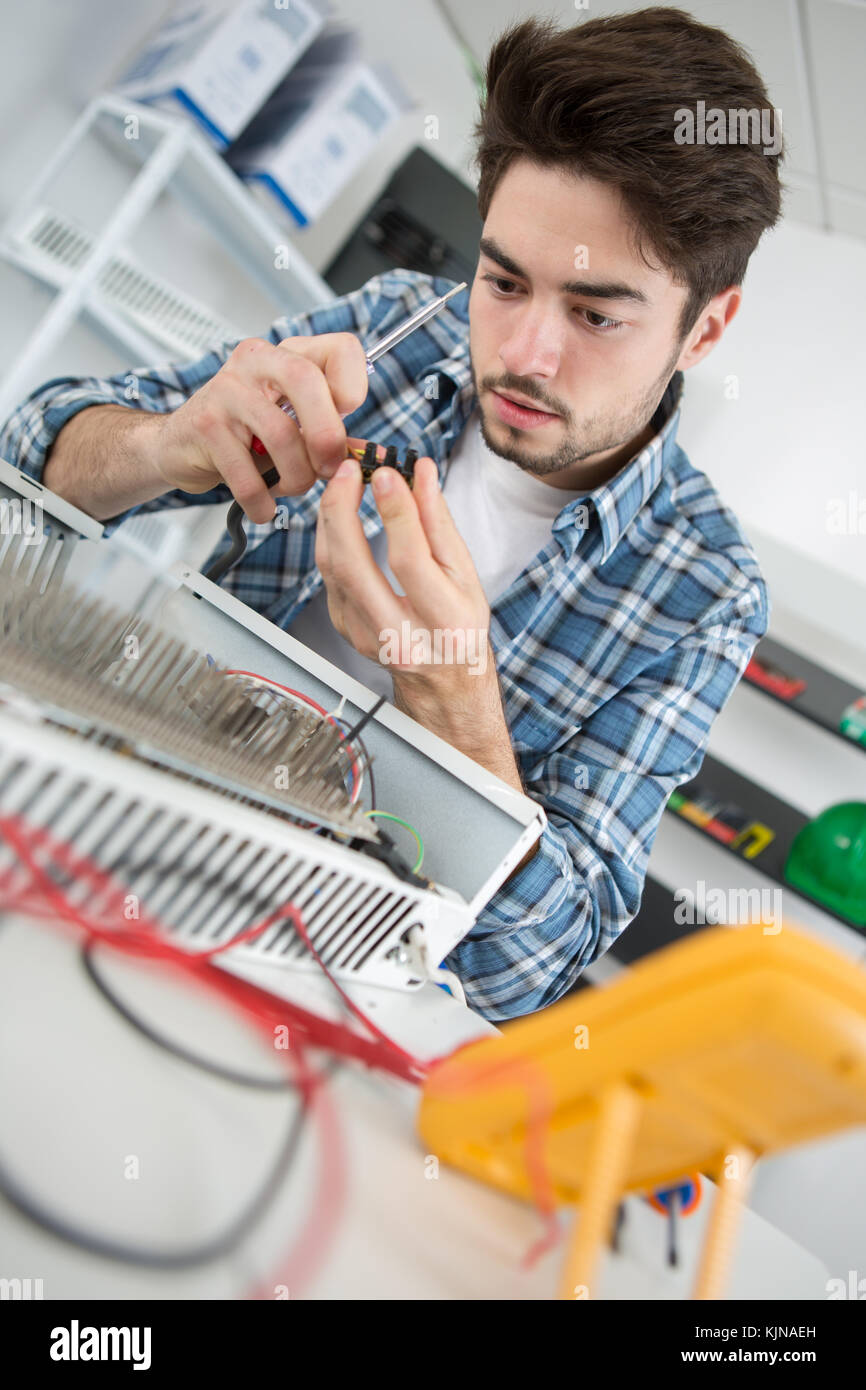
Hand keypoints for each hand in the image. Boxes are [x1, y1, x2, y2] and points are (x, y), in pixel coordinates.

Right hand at [150, 333, 369, 522]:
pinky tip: (264, 506)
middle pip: (307, 381)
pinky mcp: (205, 425)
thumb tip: (368, 456)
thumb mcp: (290, 420)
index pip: (341, 348)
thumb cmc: (243, 432)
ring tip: (290, 487)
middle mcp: (256, 361)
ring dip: (296, 477)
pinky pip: (248, 474)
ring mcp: (227, 390)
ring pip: (281, 435)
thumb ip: (329, 429)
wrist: (179, 444)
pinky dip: (263, 500)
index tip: (346, 419)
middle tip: (328, 469)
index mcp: (287, 353)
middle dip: (327, 436)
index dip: (354, 387)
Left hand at [315, 455, 492, 701]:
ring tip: (343, 484)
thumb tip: (421, 475)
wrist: (443, 676)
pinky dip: (330, 538)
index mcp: (442, 622)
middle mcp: (399, 636)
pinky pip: (328, 576)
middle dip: (344, 510)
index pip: (409, 560)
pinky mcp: (344, 628)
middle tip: (349, 471)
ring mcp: (364, 636)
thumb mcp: (466, 575)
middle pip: (354, 566)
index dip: (396, 512)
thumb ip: (440, 524)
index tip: (387, 474)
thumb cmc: (459, 622)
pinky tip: (339, 515)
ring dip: (330, 518)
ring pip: (332, 569)